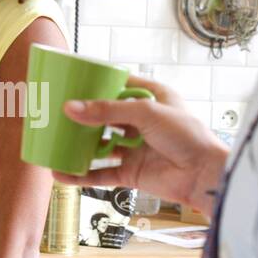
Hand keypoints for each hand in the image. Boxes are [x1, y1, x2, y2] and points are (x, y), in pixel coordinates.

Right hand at [53, 75, 228, 214]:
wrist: (204, 175)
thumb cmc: (187, 135)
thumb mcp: (146, 112)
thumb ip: (107, 110)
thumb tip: (71, 108)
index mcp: (152, 98)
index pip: (119, 86)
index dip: (98, 84)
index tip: (72, 82)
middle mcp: (142, 122)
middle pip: (105, 116)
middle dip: (83, 116)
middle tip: (55, 112)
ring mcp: (135, 148)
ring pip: (100, 145)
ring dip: (78, 145)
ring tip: (53, 141)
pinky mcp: (131, 173)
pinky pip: (101, 174)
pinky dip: (81, 175)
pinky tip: (62, 173)